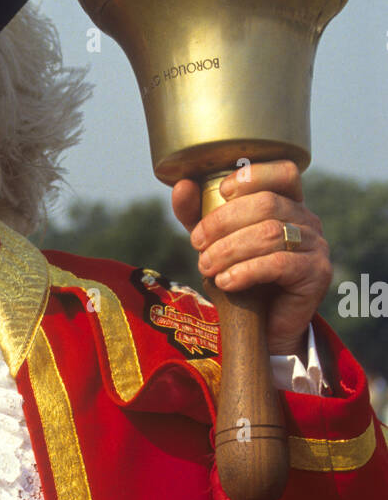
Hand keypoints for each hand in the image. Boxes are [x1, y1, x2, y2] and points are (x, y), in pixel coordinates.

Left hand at [171, 160, 331, 355]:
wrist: (262, 328)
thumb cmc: (241, 279)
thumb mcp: (214, 242)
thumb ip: (197, 214)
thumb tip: (182, 186)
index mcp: (288, 204)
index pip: (283, 172)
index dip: (253, 176)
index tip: (221, 192)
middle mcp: (307, 220)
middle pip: (267, 203)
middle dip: (223, 221)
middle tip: (197, 244)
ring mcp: (316, 245)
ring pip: (270, 233)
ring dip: (229, 249)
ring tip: (206, 267)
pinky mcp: (317, 273)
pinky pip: (278, 263)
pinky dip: (245, 271)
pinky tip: (225, 282)